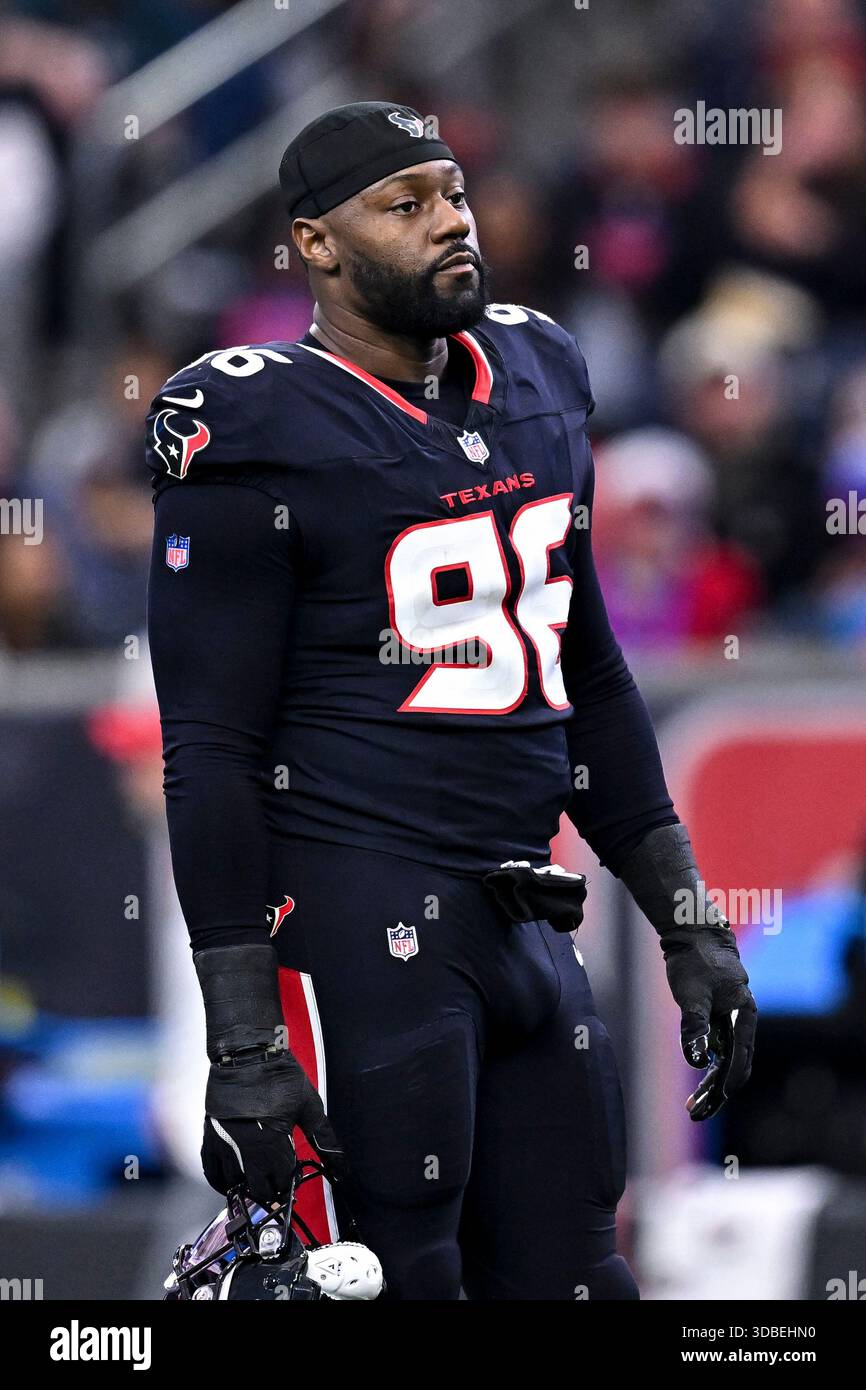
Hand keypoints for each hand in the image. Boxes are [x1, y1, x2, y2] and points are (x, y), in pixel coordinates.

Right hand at [202, 1047, 344, 1206]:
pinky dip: (219, 1180)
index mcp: (273, 1143)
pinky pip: (210, 1170)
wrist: (247, 1053)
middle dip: (269, 1189)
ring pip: (233, 1183)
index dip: (288, 1181)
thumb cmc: (279, 1076)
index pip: (281, 1180)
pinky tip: (229, 1180)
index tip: (290, 1175)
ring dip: (245, 1186)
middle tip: (274, 1181)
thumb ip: (323, 1137)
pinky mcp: (210, 1135)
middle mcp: (246, 1149)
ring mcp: (225, 1144)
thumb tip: (341, 1163)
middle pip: (257, 1188)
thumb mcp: (308, 1106)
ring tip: (255, 1180)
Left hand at [658, 921, 756, 1121]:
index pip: (740, 1054)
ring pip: (726, 1063)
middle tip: (697, 1113)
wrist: (694, 936)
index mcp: (744, 1013)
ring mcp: (731, 1024)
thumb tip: (696, 1061)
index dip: (730, 1079)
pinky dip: (707, 1070)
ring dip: (712, 1086)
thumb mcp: (691, 995)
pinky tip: (696, 1089)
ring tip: (693, 1108)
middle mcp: (742, 1022)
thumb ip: (694, 1026)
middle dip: (718, 1092)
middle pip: (735, 1065)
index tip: (720, 1097)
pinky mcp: (718, 1022)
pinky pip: (717, 1053)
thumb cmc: (695, 962)